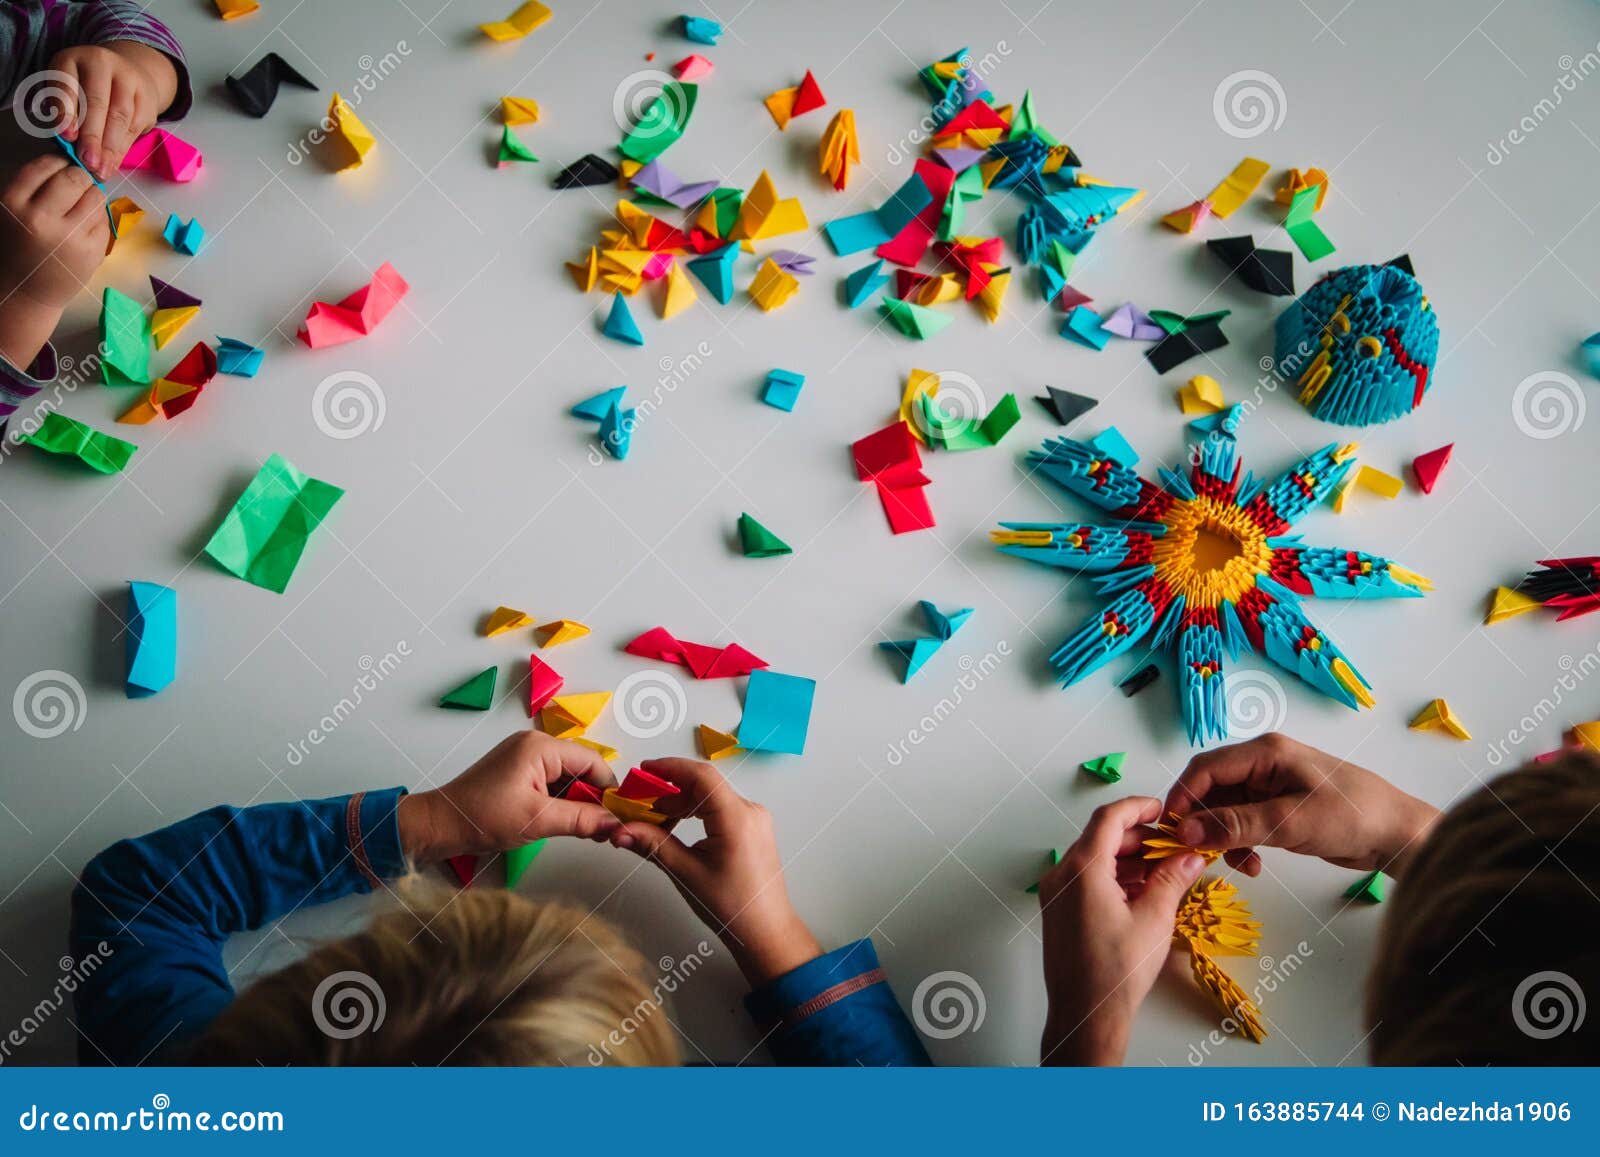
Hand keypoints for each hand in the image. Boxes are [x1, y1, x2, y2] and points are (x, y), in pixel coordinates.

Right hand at [0, 156, 109, 367]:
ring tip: (79, 210)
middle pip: (75, 178)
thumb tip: (69, 159)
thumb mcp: (13, 211)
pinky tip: (83, 230)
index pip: (45, 166)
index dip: (59, 163)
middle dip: (80, 178)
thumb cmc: (20, 245)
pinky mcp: (91, 251)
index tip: (62, 170)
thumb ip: (34, 188)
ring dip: (91, 197)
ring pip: (95, 196)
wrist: (27, 291)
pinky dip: (97, 220)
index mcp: (13, 203)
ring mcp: (69, 236)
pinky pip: (103, 219)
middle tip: (76, 188)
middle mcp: (40, 218)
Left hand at [48, 41, 177, 176]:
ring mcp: (127, 78)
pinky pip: (135, 125)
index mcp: (71, 58)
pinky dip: (122, 147)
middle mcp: (101, 63)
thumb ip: (63, 113)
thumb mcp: (66, 92)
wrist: (125, 74)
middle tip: (87, 161)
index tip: (67, 137)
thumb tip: (69, 146)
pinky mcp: (146, 97)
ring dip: (110, 146)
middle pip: (96, 101)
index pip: (66, 84)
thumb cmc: (85, 89)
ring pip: (120, 115)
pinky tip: (113, 162)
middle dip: (91, 136)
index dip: (66, 111)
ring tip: (101, 168)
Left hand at [397, 731, 620, 862]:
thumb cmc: (481, 818)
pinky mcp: (519, 771)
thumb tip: (615, 825)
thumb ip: (581, 821)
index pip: (593, 762)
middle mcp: (535, 744)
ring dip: (579, 801)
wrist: (440, 825)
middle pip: (583, 768)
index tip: (620, 816)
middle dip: (595, 798)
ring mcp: (526, 756)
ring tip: (587, 829)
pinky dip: (562, 801)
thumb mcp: (538, 821)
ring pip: (569, 777)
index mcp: (540, 747)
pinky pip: (553, 781)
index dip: (610, 790)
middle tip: (605, 828)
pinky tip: (566, 821)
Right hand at [608, 758, 821, 986]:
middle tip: (638, 800)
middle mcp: (750, 811)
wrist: (764, 930)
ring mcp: (754, 818)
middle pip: (704, 785)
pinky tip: (674, 826)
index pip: (701, 776)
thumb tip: (619, 830)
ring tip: (652, 818)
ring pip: (711, 796)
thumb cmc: (730, 906)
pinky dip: (695, 812)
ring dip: (681, 802)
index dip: (670, 768)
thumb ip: (653, 845)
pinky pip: (720, 809)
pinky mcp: (752, 828)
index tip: (643, 771)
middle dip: (669, 789)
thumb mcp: (686, 873)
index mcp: (736, 818)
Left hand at [1038, 797, 1205, 1065]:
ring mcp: (1056, 893)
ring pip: (1093, 859)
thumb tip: (1190, 857)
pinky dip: (1113, 876)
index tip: (1160, 808)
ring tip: (1162, 869)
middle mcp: (1061, 875)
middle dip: (1137, 837)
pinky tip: (1141, 890)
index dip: (1137, 807)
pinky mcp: (1058, 911)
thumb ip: (1172, 879)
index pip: (1108, 819)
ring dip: (1126, 858)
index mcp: (1082, 870)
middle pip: (1099, 837)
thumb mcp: (1155, 919)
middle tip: (1170, 844)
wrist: (1086, 1014)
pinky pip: (1085, 879)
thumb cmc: (1116, 971)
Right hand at [1164, 733, 1440, 874]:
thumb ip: (1234, 826)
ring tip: (1238, 864)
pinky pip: (1245, 822)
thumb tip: (1184, 832)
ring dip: (1223, 837)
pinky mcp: (1281, 808)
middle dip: (1202, 821)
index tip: (1171, 831)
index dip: (1183, 798)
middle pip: (1212, 788)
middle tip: (1196, 853)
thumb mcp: (1289, 822)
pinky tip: (1253, 864)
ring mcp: (1272, 786)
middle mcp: (1264, 764)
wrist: (1397, 835)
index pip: (1205, 768)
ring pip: (1226, 809)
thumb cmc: (1350, 817)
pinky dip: (1241, 843)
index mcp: (1265, 752)